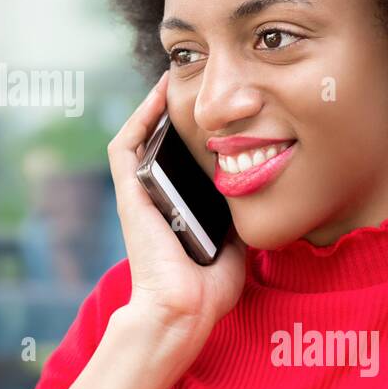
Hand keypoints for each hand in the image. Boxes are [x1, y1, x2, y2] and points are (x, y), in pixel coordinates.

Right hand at [106, 70, 247, 348]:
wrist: (184, 310)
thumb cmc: (207, 290)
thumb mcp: (234, 242)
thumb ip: (239, 215)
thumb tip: (260, 189)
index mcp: (178, 210)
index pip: (184, 163)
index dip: (195, 135)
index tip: (218, 111)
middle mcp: (155, 198)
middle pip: (162, 145)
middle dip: (177, 113)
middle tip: (199, 84)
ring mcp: (139, 194)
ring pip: (140, 138)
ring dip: (155, 107)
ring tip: (177, 78)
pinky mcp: (129, 193)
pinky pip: (127, 145)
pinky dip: (140, 117)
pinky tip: (160, 94)